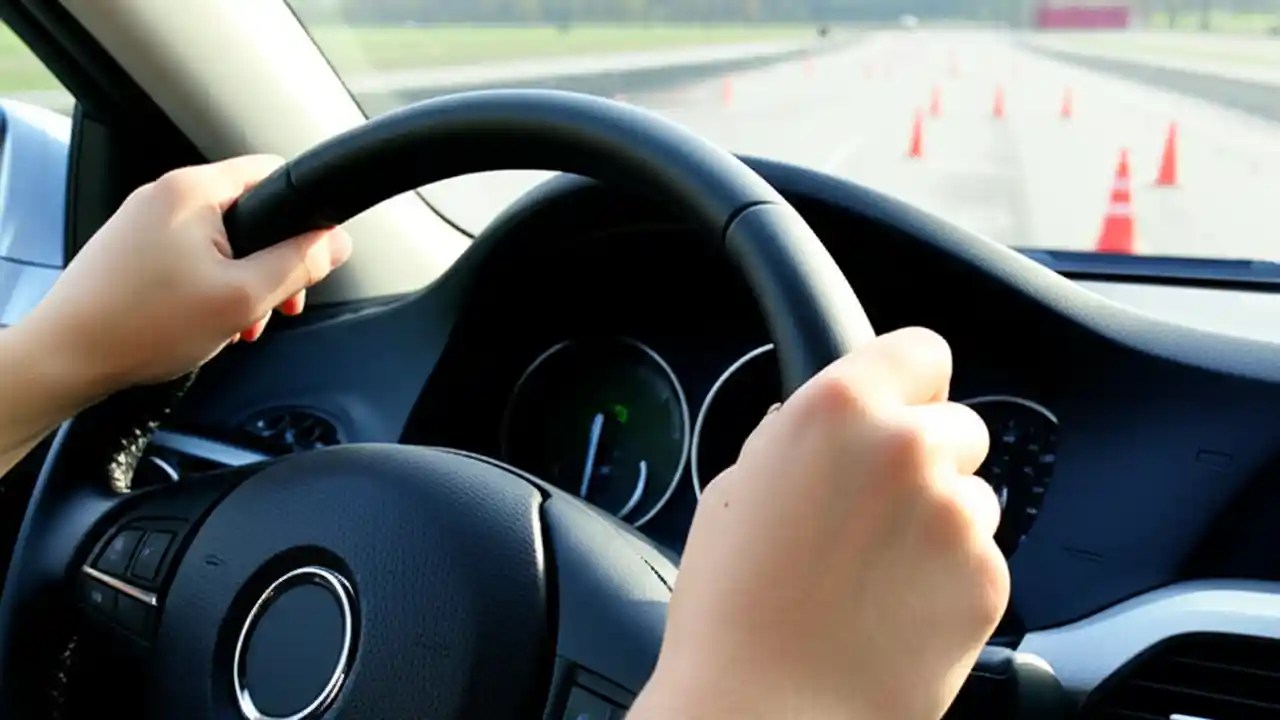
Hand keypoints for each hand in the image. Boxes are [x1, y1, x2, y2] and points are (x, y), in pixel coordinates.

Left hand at [21, 155, 350, 394]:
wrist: (66, 357)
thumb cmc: (141, 326)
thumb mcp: (243, 297)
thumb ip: (299, 265)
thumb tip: (337, 242)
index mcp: (194, 191)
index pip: (274, 173)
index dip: (305, 215)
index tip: (312, 258)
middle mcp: (166, 195)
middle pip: (250, 213)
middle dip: (273, 262)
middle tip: (278, 303)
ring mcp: (145, 221)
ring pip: (222, 241)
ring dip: (243, 281)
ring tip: (239, 322)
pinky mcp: (133, 249)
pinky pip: (192, 256)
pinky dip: (211, 285)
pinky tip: (209, 321)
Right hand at [631, 328, 1007, 719]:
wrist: (767, 710)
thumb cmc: (734, 609)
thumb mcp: (737, 490)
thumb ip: (796, 440)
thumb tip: (825, 428)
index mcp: (836, 410)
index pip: (921, 350)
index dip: (910, 384)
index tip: (903, 407)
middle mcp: (906, 448)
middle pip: (958, 426)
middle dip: (928, 461)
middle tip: (876, 513)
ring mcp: (955, 516)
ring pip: (975, 497)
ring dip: (942, 524)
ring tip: (877, 575)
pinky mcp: (988, 580)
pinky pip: (983, 560)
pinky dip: (951, 581)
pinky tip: (896, 610)